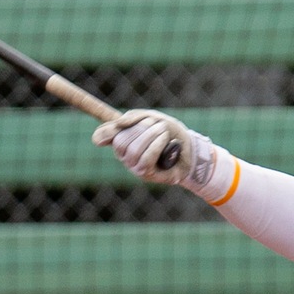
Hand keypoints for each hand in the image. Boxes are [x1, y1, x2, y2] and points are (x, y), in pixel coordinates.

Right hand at [92, 109, 232, 198]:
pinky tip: (165, 140)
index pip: (105, 136)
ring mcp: (134, 166)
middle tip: (157, 124)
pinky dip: (156, 146)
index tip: (112, 128)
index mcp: (121, 140)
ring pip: (133, 151)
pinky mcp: (146, 174)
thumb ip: (132, 118)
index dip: (104, 132)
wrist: (189, 147)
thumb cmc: (168, 132)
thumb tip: (113, 128)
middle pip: (121, 141)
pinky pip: (146, 160)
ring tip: (164, 131)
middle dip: (141, 128)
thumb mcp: (150, 118)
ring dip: (151, 136)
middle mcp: (124, 155)